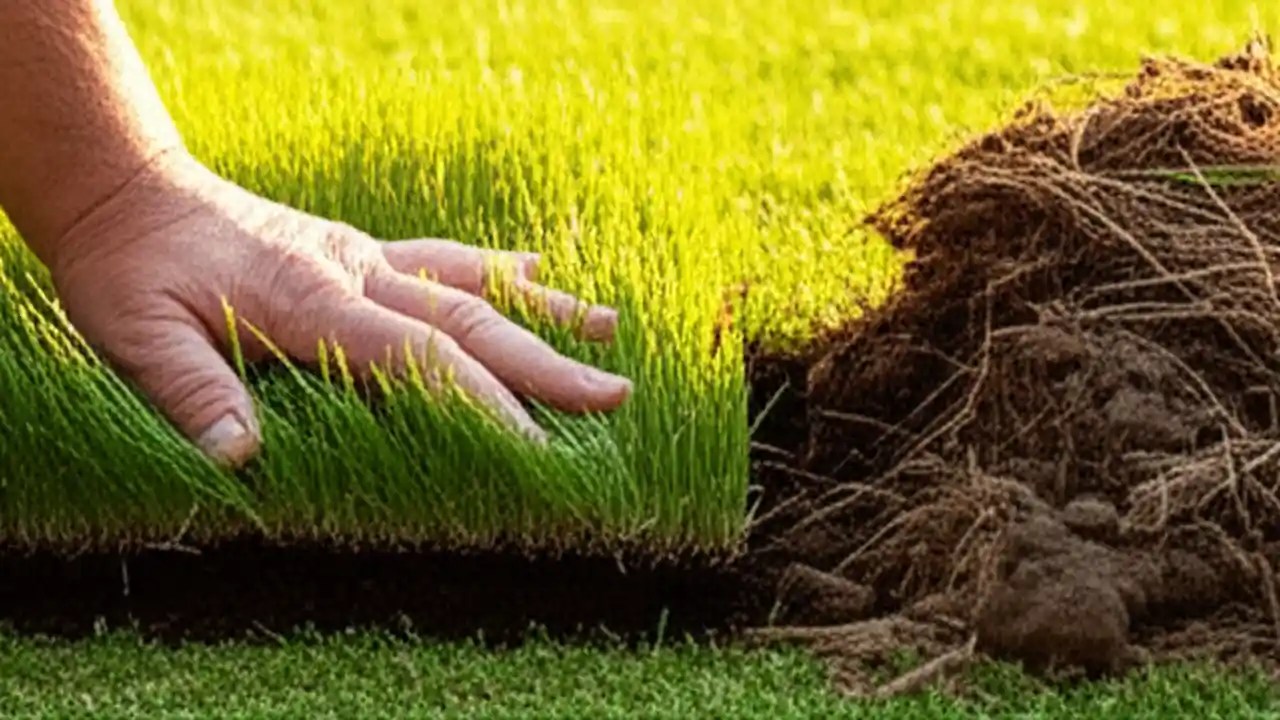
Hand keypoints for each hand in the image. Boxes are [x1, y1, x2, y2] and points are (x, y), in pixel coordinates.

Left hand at [44, 149, 631, 467]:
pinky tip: (537, 274)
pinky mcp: (360, 253)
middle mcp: (355, 274)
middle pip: (469, 321)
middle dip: (545, 364)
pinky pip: (443, 260)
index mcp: (313, 303)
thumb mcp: (137, 335)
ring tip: (607, 328)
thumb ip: (191, 392)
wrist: (128, 192)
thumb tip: (242, 458)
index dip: (486, 402)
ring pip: (470, 284)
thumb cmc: (131, 270)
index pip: (421, 357)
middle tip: (615, 394)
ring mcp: (364, 258)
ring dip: (541, 310)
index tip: (544, 443)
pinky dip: (496, 271)